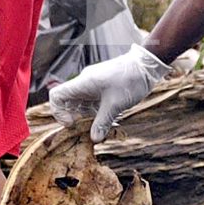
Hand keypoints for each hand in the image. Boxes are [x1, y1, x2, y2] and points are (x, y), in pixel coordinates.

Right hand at [50, 46, 174, 140]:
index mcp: (82, 84)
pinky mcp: (103, 88)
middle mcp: (85, 84)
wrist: (147, 65)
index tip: (72, 123)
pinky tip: (111, 120)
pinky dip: (98, 112)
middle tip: (89, 129)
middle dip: (76, 118)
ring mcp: (94, 85)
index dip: (58, 112)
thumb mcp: (115, 105)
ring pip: (82, 104)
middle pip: (68, 102)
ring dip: (88, 117)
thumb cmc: (130, 80)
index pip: (56, 96)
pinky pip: (93, 102)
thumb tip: (94, 139)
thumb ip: (102, 122)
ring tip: (103, 126)